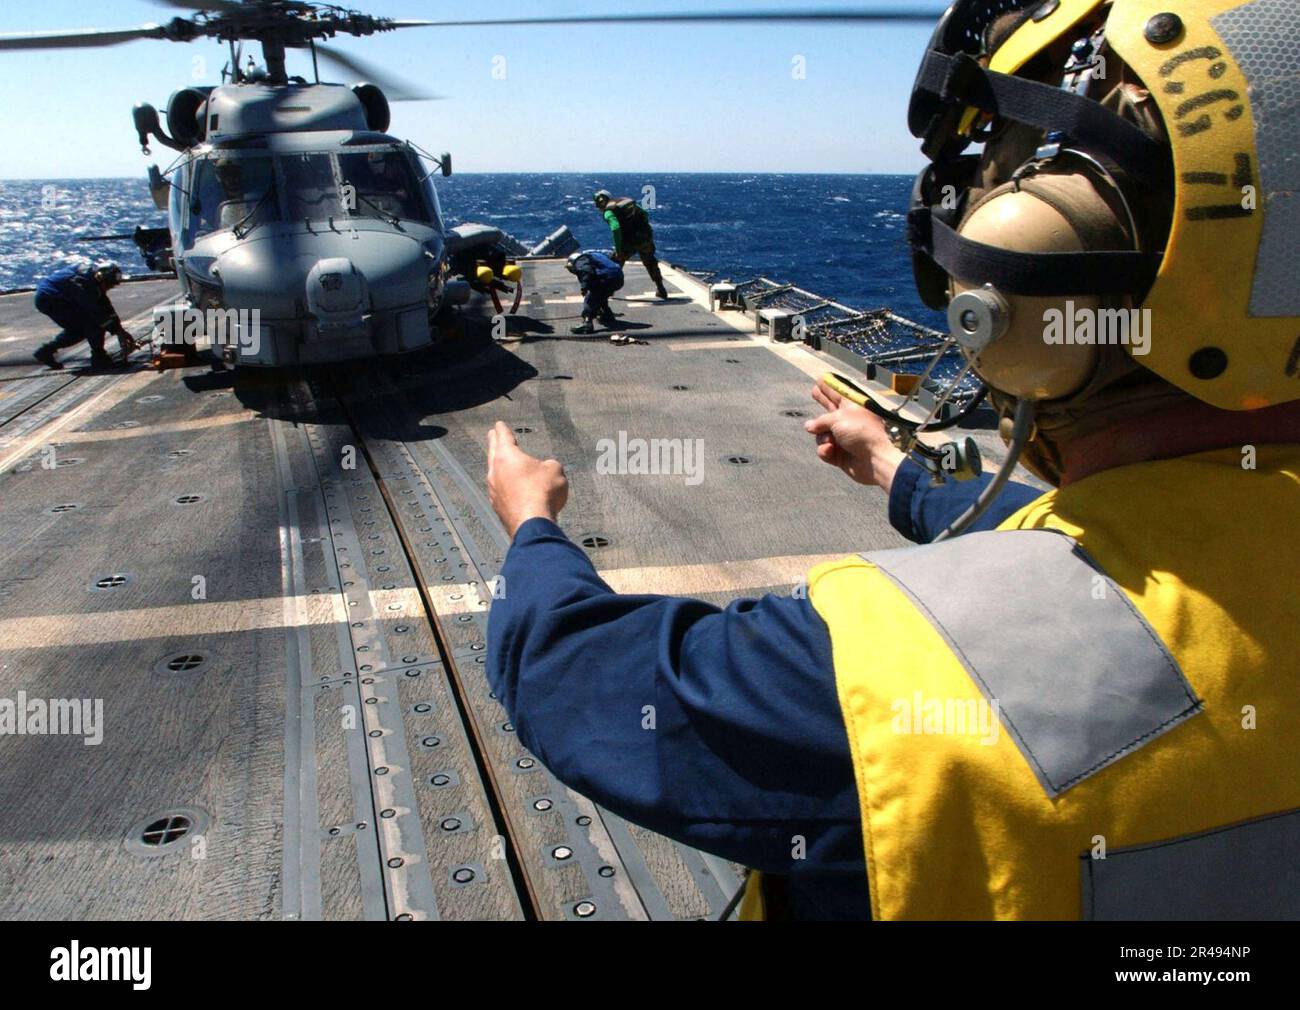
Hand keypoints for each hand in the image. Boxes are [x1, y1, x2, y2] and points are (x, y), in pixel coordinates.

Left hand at [487, 421, 568, 537]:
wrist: (533, 523)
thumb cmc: (543, 492)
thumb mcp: (554, 469)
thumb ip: (548, 464)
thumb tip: (544, 470)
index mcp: (507, 456)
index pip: (503, 437)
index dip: (502, 429)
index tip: (499, 424)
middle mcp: (495, 471)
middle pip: (493, 452)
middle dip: (494, 442)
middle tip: (492, 435)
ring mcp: (494, 490)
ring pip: (494, 472)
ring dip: (498, 466)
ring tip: (502, 462)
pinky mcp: (497, 506)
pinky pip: (499, 490)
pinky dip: (504, 486)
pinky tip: (510, 488)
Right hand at [804, 379, 907, 492]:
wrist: (874, 460)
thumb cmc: (861, 433)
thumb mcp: (838, 418)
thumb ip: (821, 420)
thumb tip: (809, 426)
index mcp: (852, 407)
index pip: (838, 393)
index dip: (828, 386)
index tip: (820, 380)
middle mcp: (848, 420)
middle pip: (830, 408)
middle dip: (822, 401)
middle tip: (814, 392)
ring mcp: (843, 437)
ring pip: (822, 433)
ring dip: (823, 437)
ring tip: (831, 441)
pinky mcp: (839, 454)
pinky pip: (824, 449)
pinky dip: (826, 450)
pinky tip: (830, 450)